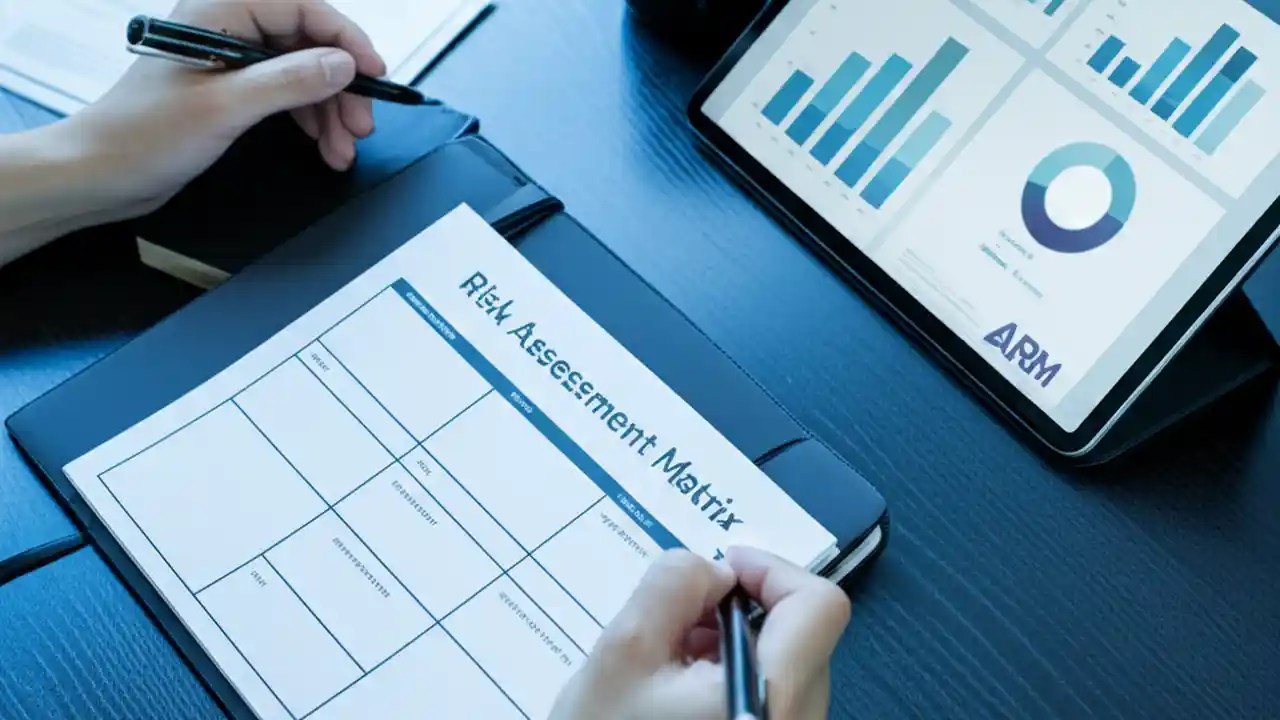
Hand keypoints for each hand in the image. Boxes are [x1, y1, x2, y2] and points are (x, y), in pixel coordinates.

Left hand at [65, 0, 385, 223]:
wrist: (101, 173)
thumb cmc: (141, 136)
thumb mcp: (225, 109)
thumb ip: (289, 82)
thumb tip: (342, 65)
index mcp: (219, 9)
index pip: (303, 8)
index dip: (346, 40)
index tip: (373, 74)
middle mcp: (227, 25)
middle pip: (309, 42)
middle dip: (342, 86)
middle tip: (361, 124)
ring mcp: (231, 57)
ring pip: (304, 71)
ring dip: (330, 110)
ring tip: (344, 147)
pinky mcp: (232, 87)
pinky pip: (288, 92)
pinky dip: (311, 119)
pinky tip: (324, 145)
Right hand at [550, 547, 850, 719]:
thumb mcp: (623, 650)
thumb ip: (675, 586)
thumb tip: (716, 574)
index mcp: (773, 699)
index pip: (819, 606)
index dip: (771, 571)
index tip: (721, 573)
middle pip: (802, 636)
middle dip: (742, 612)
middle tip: (679, 625)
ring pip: (788, 668)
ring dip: (735, 648)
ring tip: (673, 669)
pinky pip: (776, 700)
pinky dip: (736, 682)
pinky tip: (684, 701)